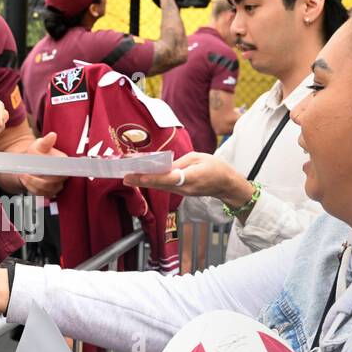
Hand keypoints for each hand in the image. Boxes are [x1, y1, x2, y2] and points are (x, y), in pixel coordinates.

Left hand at [19, 131, 67, 197]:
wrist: (32, 164)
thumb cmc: (38, 153)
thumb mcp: (40, 145)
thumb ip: (45, 142)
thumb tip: (52, 135)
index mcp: (63, 164)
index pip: (60, 172)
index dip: (50, 173)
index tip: (39, 170)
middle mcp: (62, 176)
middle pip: (51, 183)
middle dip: (36, 179)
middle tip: (24, 173)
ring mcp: (56, 186)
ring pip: (44, 189)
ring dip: (31, 183)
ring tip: (22, 175)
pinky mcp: (49, 193)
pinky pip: (40, 193)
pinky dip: (30, 188)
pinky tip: (24, 180)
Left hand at [124, 151, 242, 200]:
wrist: (226, 184)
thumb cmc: (215, 167)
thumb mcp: (197, 158)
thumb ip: (179, 162)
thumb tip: (163, 166)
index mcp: (191, 177)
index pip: (167, 178)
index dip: (151, 178)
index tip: (137, 177)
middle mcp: (184, 188)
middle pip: (159, 184)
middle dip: (141, 180)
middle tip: (125, 176)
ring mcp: (182, 192)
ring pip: (160, 186)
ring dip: (145, 182)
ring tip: (130, 176)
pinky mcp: (181, 192)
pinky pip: (165, 187)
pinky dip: (154, 182)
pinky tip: (144, 178)